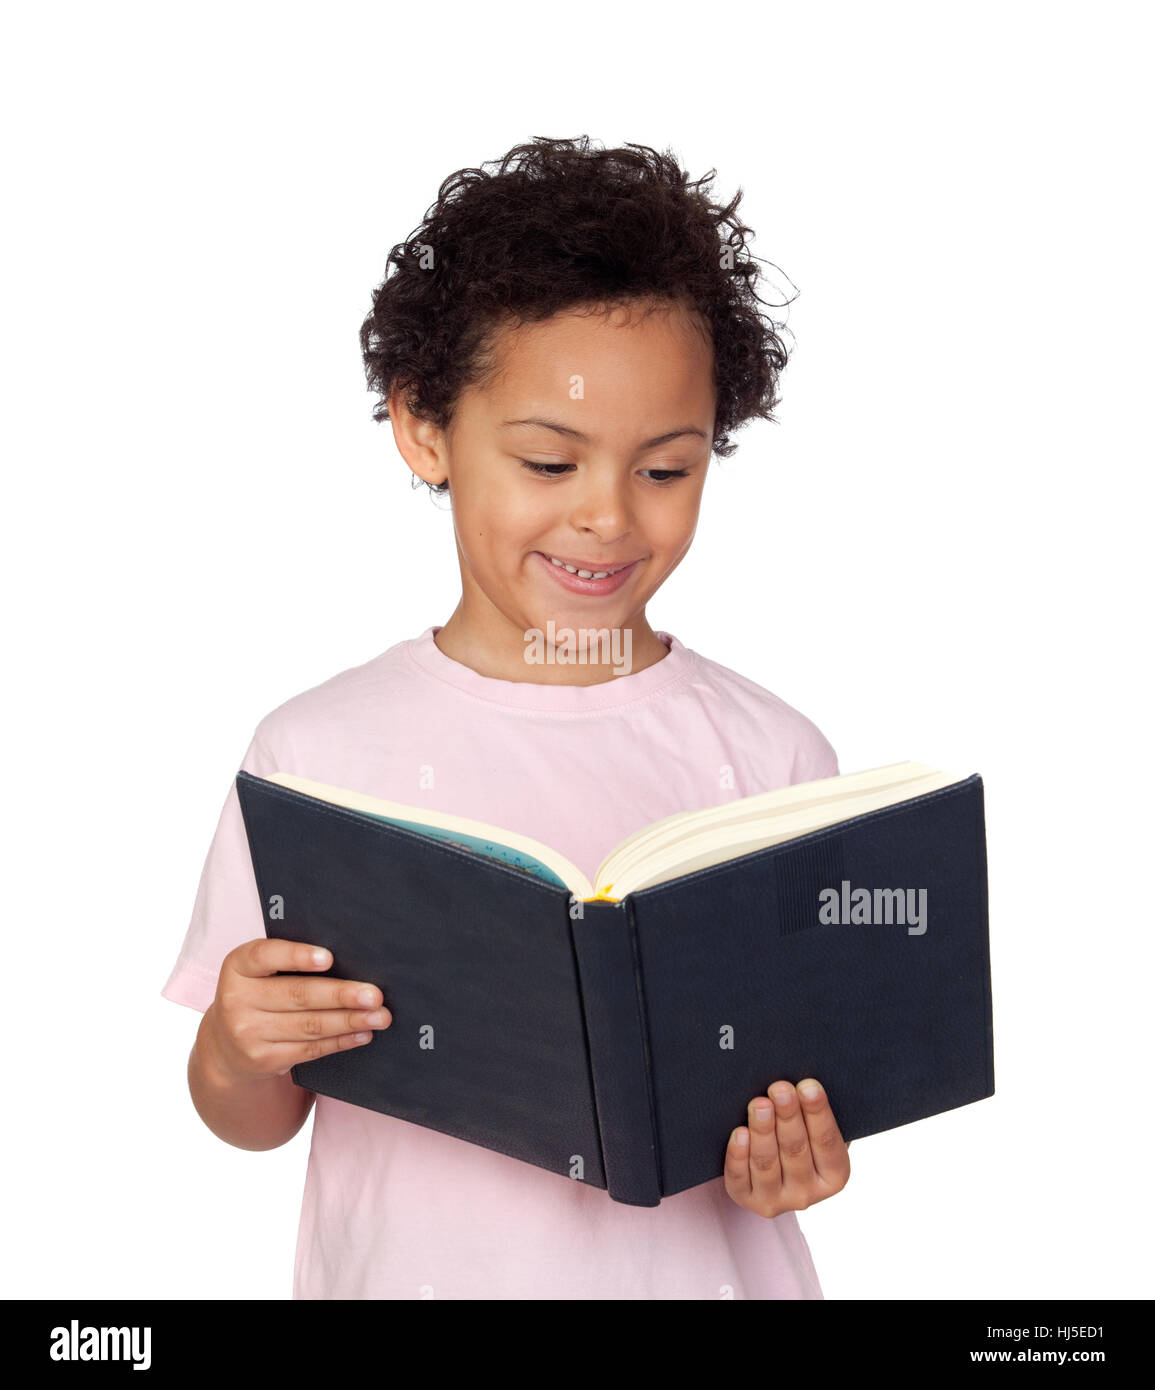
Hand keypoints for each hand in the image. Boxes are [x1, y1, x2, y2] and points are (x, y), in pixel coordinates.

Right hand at [202, 938, 391, 1085]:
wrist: (225, 1044)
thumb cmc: (257, 993)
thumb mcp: (259, 971)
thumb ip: (289, 960)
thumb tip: (349, 959)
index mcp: (237, 967)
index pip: (264, 955)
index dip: (297, 956)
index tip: (329, 958)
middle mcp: (236, 1000)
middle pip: (298, 995)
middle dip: (342, 995)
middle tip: (375, 994)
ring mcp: (248, 1034)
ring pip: (309, 1026)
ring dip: (350, 1020)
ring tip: (379, 1016)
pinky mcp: (264, 1060)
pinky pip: (310, 1049)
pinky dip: (341, 1040)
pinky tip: (362, 1033)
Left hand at [724, 1078, 850, 1217]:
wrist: (772, 1165)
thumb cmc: (800, 1135)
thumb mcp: (815, 1126)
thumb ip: (813, 1110)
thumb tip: (804, 1078)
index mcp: (834, 1175)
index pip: (827, 1143)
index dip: (818, 1113)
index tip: (809, 1086)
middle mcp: (808, 1194)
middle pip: (796, 1151)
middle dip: (788, 1117)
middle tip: (780, 1088)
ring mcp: (777, 1200)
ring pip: (767, 1164)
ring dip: (763, 1131)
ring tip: (759, 1104)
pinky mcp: (748, 1200)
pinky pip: (740, 1179)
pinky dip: (738, 1156)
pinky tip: (739, 1133)